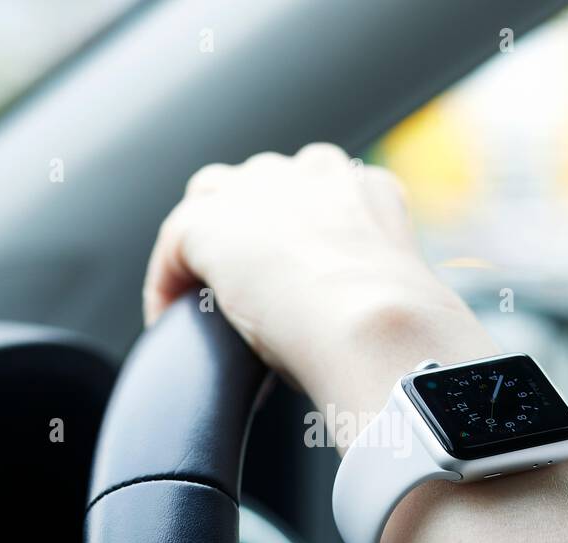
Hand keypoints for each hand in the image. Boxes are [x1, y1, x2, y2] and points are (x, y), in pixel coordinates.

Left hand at [143, 143, 495, 429]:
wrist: (380, 325)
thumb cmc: (401, 332)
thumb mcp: (394, 299)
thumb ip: (374, 294)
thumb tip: (372, 343)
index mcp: (366, 190)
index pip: (322, 187)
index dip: (303, 230)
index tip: (297, 274)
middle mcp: (313, 175)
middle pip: (262, 183)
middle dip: (250, 223)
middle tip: (244, 283)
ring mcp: (259, 192)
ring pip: (212, 200)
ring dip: (206, 242)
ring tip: (200, 295)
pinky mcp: (210, 223)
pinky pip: (174, 245)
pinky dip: (165, 281)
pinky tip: (167, 318)